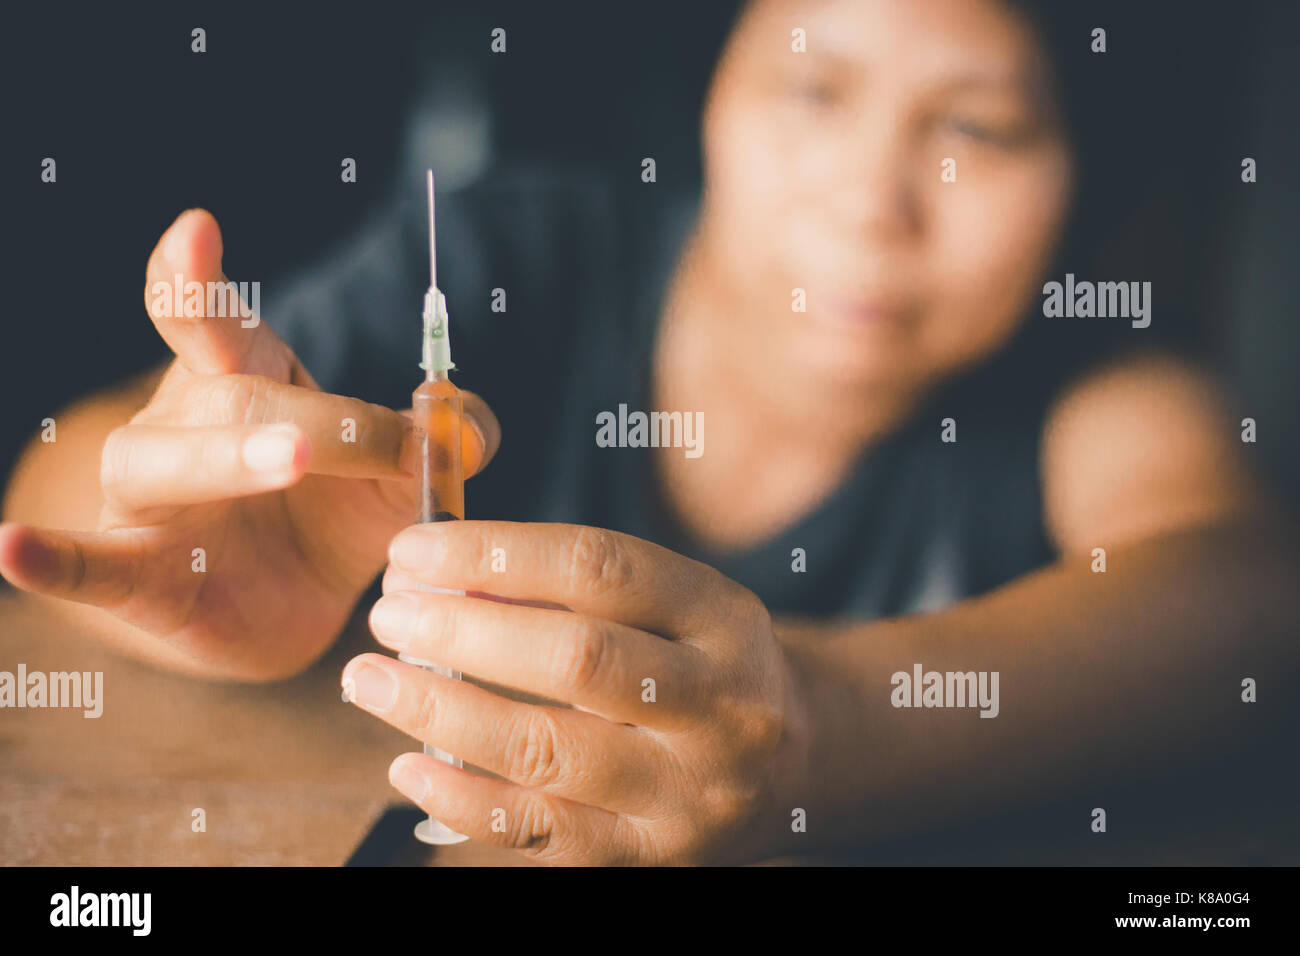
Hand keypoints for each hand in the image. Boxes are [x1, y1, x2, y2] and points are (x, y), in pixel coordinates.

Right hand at [0, 209, 498, 679]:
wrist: (296, 598)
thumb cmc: (340, 511)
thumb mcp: (404, 471)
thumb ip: (443, 438)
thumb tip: (463, 426)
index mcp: (249, 380)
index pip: (212, 320)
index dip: (196, 279)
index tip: (196, 230)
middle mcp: (189, 424)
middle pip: (222, 398)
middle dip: (292, 414)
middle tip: (350, 436)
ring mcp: (153, 500)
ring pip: (155, 463)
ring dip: (220, 460)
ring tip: (287, 460)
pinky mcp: (141, 575)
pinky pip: (89, 563)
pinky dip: (53, 558)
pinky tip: (6, 546)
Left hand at [342, 520, 810, 863]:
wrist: (794, 767)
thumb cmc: (704, 666)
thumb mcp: (678, 604)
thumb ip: (583, 588)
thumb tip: (445, 575)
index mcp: (723, 617)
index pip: (601, 568)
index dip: (496, 554)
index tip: (414, 547)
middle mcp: (719, 703)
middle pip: (577, 658)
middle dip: (462, 630)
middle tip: (388, 612)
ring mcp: (688, 790)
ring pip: (548, 750)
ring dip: (441, 711)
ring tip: (368, 679)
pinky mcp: (651, 856)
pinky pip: (543, 832)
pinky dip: (462, 799)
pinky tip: (407, 766)